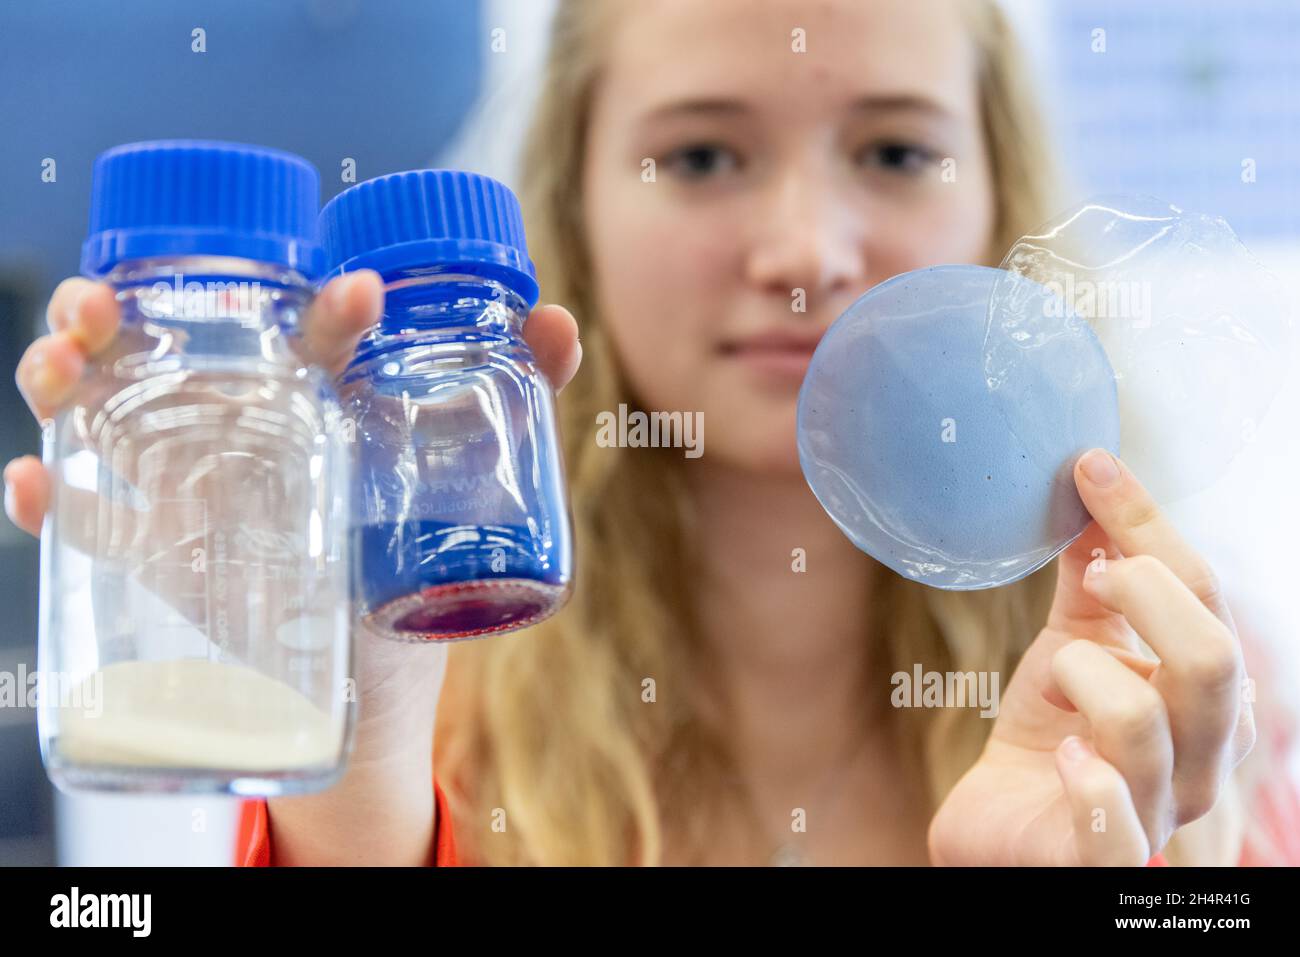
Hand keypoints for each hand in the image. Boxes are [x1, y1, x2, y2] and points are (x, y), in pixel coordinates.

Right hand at [5, 273, 581, 744]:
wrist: (371, 684)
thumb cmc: (411, 564)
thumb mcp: (460, 486)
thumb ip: (519, 399)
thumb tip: (560, 320)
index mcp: (311, 402)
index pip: (297, 335)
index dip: (315, 306)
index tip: (357, 293)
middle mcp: (237, 431)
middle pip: (156, 351)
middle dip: (115, 310)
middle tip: (104, 303)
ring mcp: (189, 493)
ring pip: (102, 418)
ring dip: (61, 378)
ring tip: (57, 365)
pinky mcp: (163, 561)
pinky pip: (89, 527)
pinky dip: (48, 501)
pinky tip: (30, 483)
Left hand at [927, 449, 1255, 865]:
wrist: (1000, 824)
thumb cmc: (1052, 732)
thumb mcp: (1071, 643)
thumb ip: (1092, 578)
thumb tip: (1093, 481)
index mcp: (1205, 694)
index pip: (1206, 598)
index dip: (1150, 526)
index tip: (1089, 468)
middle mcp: (1202, 756)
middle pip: (1215, 661)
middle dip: (1147, 596)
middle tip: (1093, 578)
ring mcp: (1159, 814)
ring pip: (1146, 723)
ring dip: (1082, 677)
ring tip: (1053, 683)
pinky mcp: (1101, 861)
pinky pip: (1115, 823)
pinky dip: (1086, 778)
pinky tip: (1059, 755)